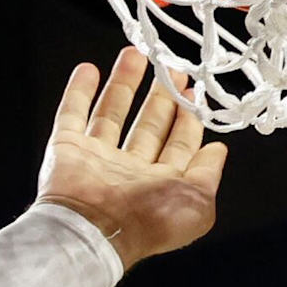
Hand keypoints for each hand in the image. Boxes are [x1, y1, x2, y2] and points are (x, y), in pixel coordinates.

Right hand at [36, 50, 224, 265]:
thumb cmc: (147, 222)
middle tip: (171, 69)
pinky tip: (88, 69)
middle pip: (148, 126)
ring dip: (124, 83)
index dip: (188, 119)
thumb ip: (208, 173)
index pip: (178, 145)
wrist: (93, 232)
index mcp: (160, 185)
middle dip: (161, 96)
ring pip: (112, 113)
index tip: (194, 93)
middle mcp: (128, 171)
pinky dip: (78, 91)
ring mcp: (96, 159)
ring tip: (135, 54)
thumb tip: (219, 150)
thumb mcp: (197, 202)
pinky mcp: (67, 148)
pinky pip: (72, 114)